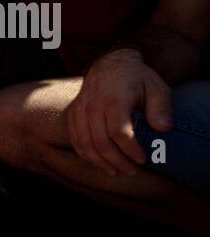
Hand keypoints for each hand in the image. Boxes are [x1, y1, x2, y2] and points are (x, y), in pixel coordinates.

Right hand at [65, 48, 172, 175]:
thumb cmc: (136, 79)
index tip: (143, 160)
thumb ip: (161, 108)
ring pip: (86, 145)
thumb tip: (163, 129)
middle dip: (117, 161)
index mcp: (114, 100)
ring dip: (101, 162)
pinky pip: (75, 140)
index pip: (119, 133)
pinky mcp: (73, 115)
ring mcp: (80, 111)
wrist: (109, 64)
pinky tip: (99, 162)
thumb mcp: (156, 87)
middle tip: (132, 171)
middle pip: (101, 143)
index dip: (131, 150)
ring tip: (116, 172)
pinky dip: (86, 155)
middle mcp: (93, 106)